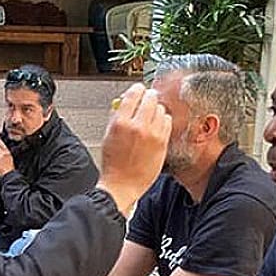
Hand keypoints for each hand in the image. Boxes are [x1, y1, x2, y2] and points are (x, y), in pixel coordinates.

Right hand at [97, 84, 170, 214]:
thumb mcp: (108, 135)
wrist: (122, 185)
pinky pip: (167, 122)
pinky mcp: (162, 142)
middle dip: (148, 98)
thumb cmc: (114, 164)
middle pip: (150, 98)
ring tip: (150, 118)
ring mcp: (152, 134)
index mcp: (121, 122)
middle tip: (146, 101)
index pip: (133, 93)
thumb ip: (116, 116)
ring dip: (156, 110)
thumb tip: (124, 102)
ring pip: (161, 109)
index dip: (136, 90)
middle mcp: (138, 126)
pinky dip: (163, 121)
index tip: (138, 90)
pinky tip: (156, 127)